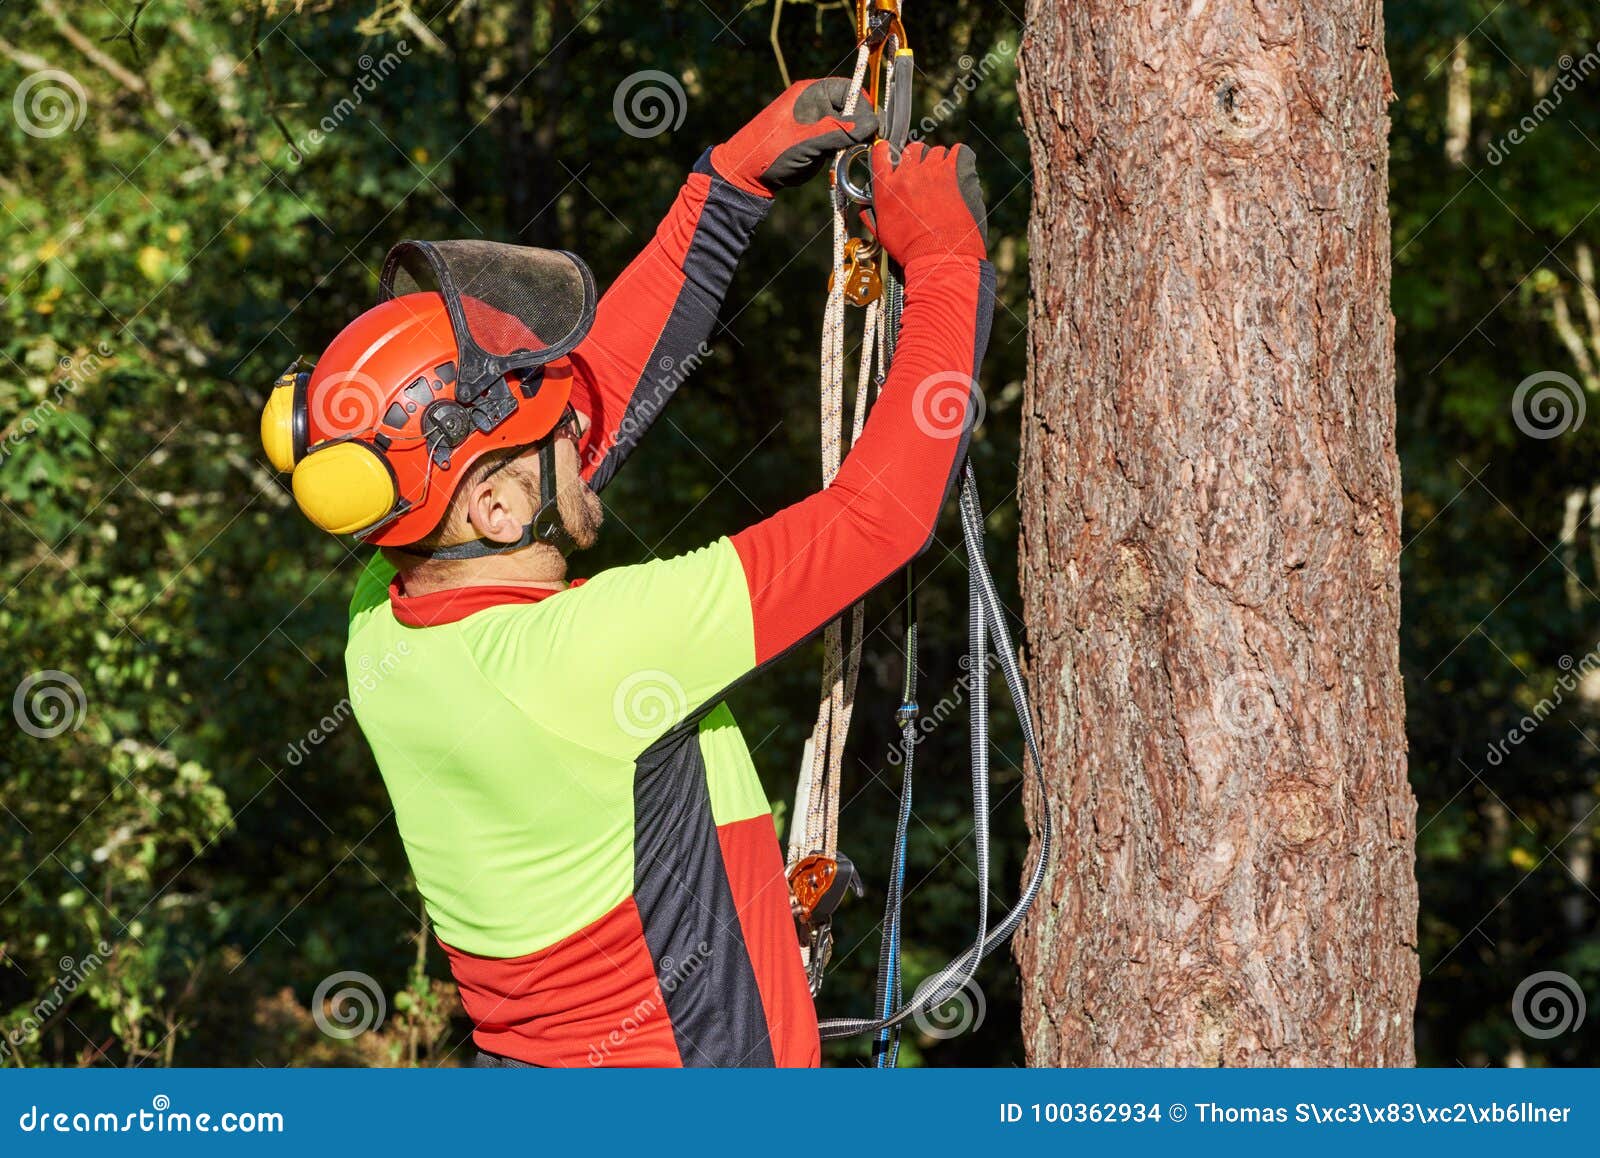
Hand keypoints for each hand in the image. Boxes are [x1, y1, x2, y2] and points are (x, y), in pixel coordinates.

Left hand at [711, 78, 878, 196]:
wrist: (749, 174)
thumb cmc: (771, 150)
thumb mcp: (807, 139)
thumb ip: (840, 130)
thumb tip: (872, 124)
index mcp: (812, 92)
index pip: (849, 88)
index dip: (863, 105)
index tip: (871, 126)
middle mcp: (817, 104)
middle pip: (853, 108)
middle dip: (861, 124)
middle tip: (866, 143)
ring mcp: (819, 123)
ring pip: (849, 127)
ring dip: (855, 140)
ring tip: (853, 153)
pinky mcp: (819, 142)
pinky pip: (841, 142)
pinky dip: (846, 151)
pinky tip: (844, 159)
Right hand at [861, 141, 988, 264]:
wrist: (939, 258)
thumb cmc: (911, 250)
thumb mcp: (883, 235)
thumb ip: (873, 216)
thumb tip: (865, 210)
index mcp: (886, 188)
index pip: (880, 153)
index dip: (886, 150)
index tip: (891, 153)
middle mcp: (906, 174)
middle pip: (912, 150)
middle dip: (918, 159)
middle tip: (926, 176)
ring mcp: (931, 170)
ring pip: (936, 151)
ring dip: (940, 162)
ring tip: (945, 181)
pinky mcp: (954, 172)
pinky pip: (959, 152)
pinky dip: (961, 159)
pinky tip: (961, 172)